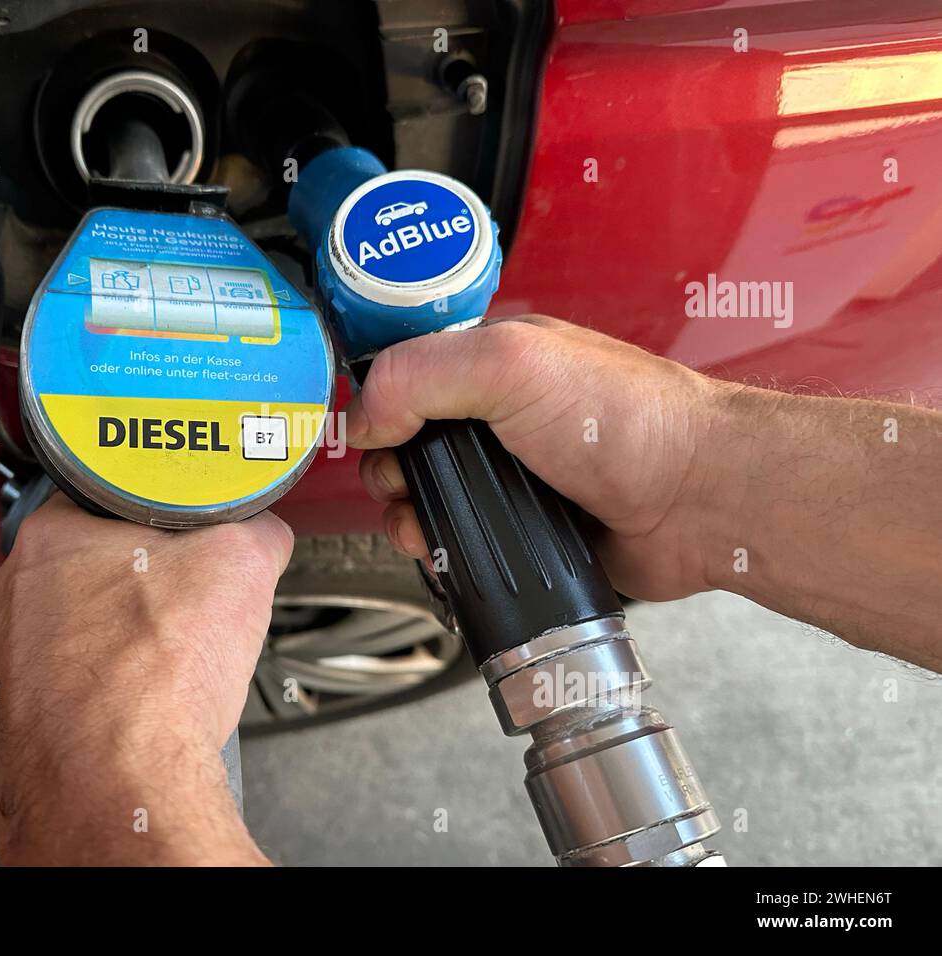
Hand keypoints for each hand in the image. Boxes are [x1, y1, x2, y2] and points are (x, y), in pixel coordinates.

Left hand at [0, 495, 291, 864]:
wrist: (112, 786)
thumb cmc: (152, 679)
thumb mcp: (241, 565)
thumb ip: (253, 530)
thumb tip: (261, 532)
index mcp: (50, 537)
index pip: (107, 498)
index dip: (158, 516)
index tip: (183, 536)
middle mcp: (11, 596)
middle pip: (88, 569)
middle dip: (138, 585)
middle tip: (183, 604)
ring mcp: (3, 663)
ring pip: (73, 633)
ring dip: (116, 644)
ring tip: (164, 666)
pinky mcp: (10, 721)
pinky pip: (61, 692)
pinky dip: (97, 698)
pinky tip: (133, 710)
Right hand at [346, 315, 729, 601]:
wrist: (697, 500)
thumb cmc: (629, 421)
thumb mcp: (510, 366)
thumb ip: (419, 376)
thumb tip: (359, 416)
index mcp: (494, 362)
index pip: (406, 374)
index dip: (376, 404)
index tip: (368, 434)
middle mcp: (500, 417)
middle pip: (407, 444)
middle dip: (389, 471)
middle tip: (402, 485)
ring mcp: (512, 476)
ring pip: (430, 499)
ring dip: (410, 518)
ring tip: (423, 529)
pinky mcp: (525, 528)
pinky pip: (464, 542)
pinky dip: (445, 552)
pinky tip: (449, 555)